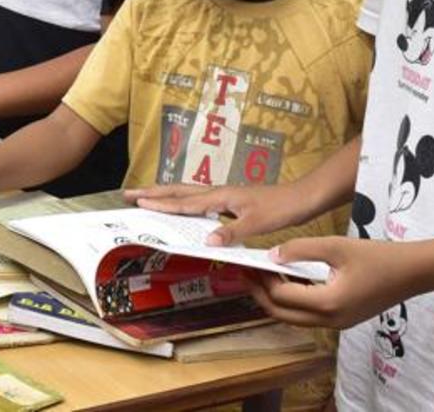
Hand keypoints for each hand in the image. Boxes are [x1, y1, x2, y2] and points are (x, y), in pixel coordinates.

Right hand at [126, 182, 310, 246]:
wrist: (302, 197)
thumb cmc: (282, 207)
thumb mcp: (257, 223)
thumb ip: (231, 232)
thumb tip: (207, 241)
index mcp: (221, 197)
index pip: (185, 202)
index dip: (161, 204)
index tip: (139, 202)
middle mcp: (219, 193)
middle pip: (179, 191)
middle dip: (154, 192)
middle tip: (131, 193)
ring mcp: (225, 195)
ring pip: (188, 193)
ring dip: (166, 194)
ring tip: (148, 195)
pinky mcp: (232, 200)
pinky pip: (200, 199)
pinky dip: (184, 200)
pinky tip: (184, 206)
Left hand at [246, 236, 425, 329]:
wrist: (413, 273)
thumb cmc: (378, 257)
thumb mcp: (336, 246)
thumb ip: (300, 249)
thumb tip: (271, 255)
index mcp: (326, 303)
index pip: (280, 294)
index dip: (260, 278)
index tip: (247, 261)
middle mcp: (329, 320)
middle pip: (281, 313)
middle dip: (259, 293)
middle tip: (245, 272)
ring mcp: (336, 324)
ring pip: (293, 318)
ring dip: (274, 298)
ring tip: (260, 274)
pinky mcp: (342, 320)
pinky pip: (308, 315)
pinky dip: (292, 301)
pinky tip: (286, 280)